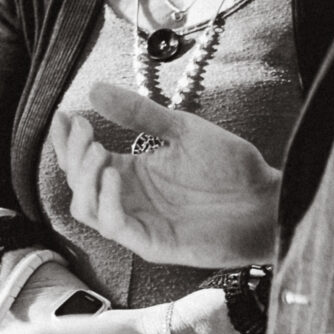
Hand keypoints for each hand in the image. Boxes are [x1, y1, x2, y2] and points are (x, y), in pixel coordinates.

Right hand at [53, 83, 281, 266]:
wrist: (268, 199)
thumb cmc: (231, 168)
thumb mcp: (182, 129)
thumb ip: (140, 114)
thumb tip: (96, 90)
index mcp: (130, 172)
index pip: (82, 160)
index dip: (66, 141)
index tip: (65, 115)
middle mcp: (128, 199)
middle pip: (77, 183)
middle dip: (73, 156)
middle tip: (86, 131)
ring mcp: (138, 223)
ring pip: (86, 209)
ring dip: (85, 180)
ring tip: (99, 152)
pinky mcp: (153, 243)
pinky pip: (115, 227)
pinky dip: (108, 202)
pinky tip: (117, 176)